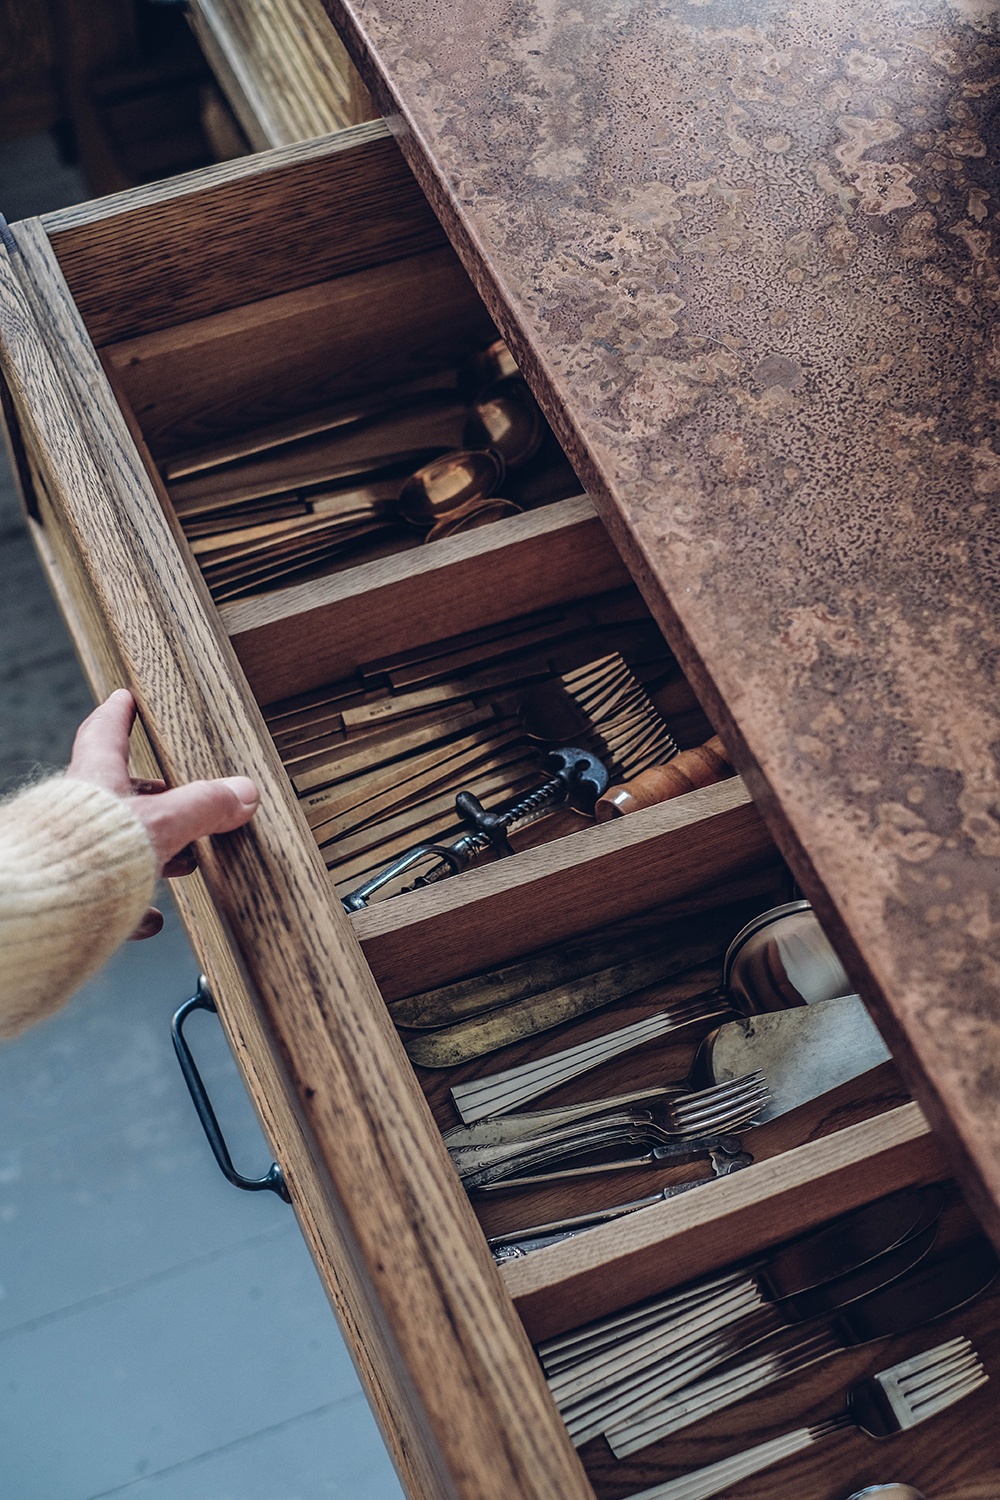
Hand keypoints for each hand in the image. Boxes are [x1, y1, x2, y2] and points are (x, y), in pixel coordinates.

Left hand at [67, 688, 258, 938]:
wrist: (41, 909)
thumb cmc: (89, 854)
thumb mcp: (161, 823)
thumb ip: (204, 807)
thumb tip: (243, 793)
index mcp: (95, 780)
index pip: (105, 734)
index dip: (118, 714)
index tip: (124, 698)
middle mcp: (77, 811)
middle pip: (118, 793)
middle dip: (153, 796)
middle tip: (179, 796)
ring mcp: (73, 854)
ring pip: (117, 844)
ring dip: (151, 850)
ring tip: (183, 861)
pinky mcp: (74, 896)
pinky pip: (110, 896)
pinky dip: (135, 905)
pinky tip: (154, 920)